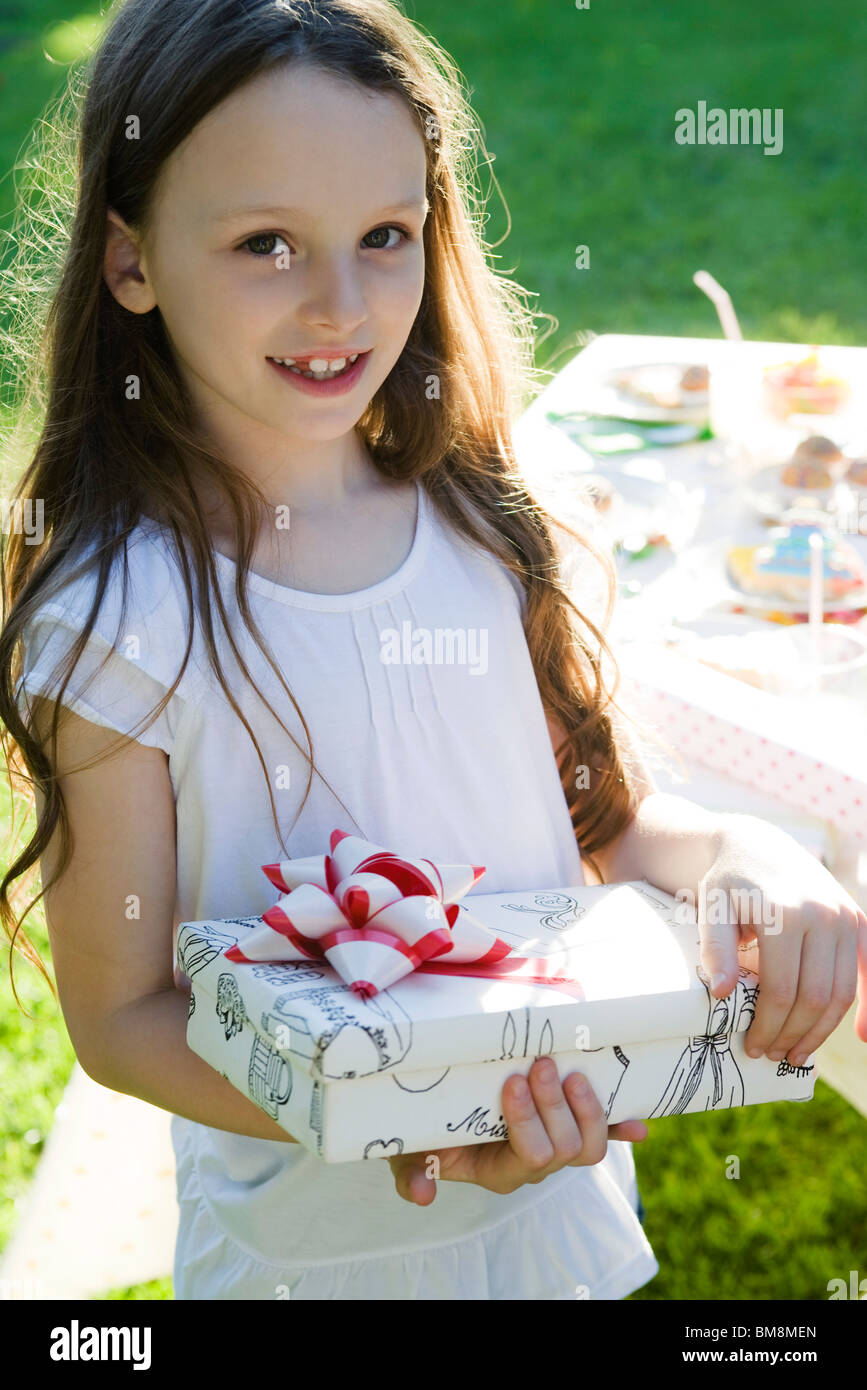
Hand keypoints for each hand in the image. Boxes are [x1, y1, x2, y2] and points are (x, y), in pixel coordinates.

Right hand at [388, 1057, 648, 1205]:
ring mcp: (557, 1144)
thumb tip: (421, 1194)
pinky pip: (605, 1132)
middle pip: (566, 1149)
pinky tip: (638, 1125)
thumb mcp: (409, 1148)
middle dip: (557, 1106)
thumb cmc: (426, 1129)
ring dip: (587, 1108)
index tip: (512, 1083)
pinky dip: (621, 1127)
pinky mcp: (572, 1124)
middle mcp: (534, 1162)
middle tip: (541, 1064)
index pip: (530, 1156)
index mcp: (500, 1170)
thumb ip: (412, 1171)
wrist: (441, 1110)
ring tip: (571, 1072)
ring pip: (590, 1144)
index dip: (527, 1123)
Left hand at [696, 816, 866, 1064]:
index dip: (769, 1026)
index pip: (782, 990)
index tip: (753, 1046)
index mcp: (785, 914)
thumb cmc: (727, 883)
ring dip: (822, 1030)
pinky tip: (862, 1036)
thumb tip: (721, 994)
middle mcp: (822, 915)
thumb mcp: (712, 910)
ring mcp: (845, 916)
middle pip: (815, 997)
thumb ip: (715, 950)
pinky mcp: (857, 919)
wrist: (753, 845)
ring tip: (797, 1051)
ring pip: (842, 992)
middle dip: (794, 1034)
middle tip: (772, 1054)